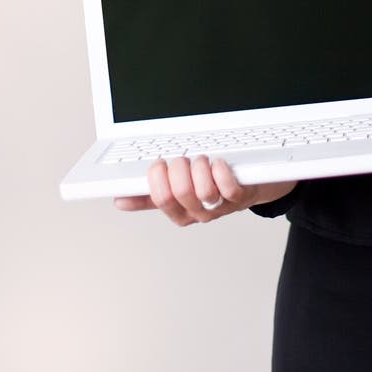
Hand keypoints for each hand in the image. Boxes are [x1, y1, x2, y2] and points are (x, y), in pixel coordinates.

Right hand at [114, 155, 296, 226]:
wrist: (251, 184)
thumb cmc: (211, 184)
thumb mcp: (178, 190)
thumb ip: (149, 195)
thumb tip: (119, 200)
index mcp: (178, 211)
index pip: (158, 200)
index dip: (156, 179)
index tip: (159, 163)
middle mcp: (198, 212)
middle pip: (178, 193)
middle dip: (177, 167)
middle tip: (182, 159)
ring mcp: (220, 206)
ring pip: (202, 191)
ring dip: (200, 167)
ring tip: (202, 160)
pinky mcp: (240, 197)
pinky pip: (227, 188)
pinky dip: (221, 171)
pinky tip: (219, 162)